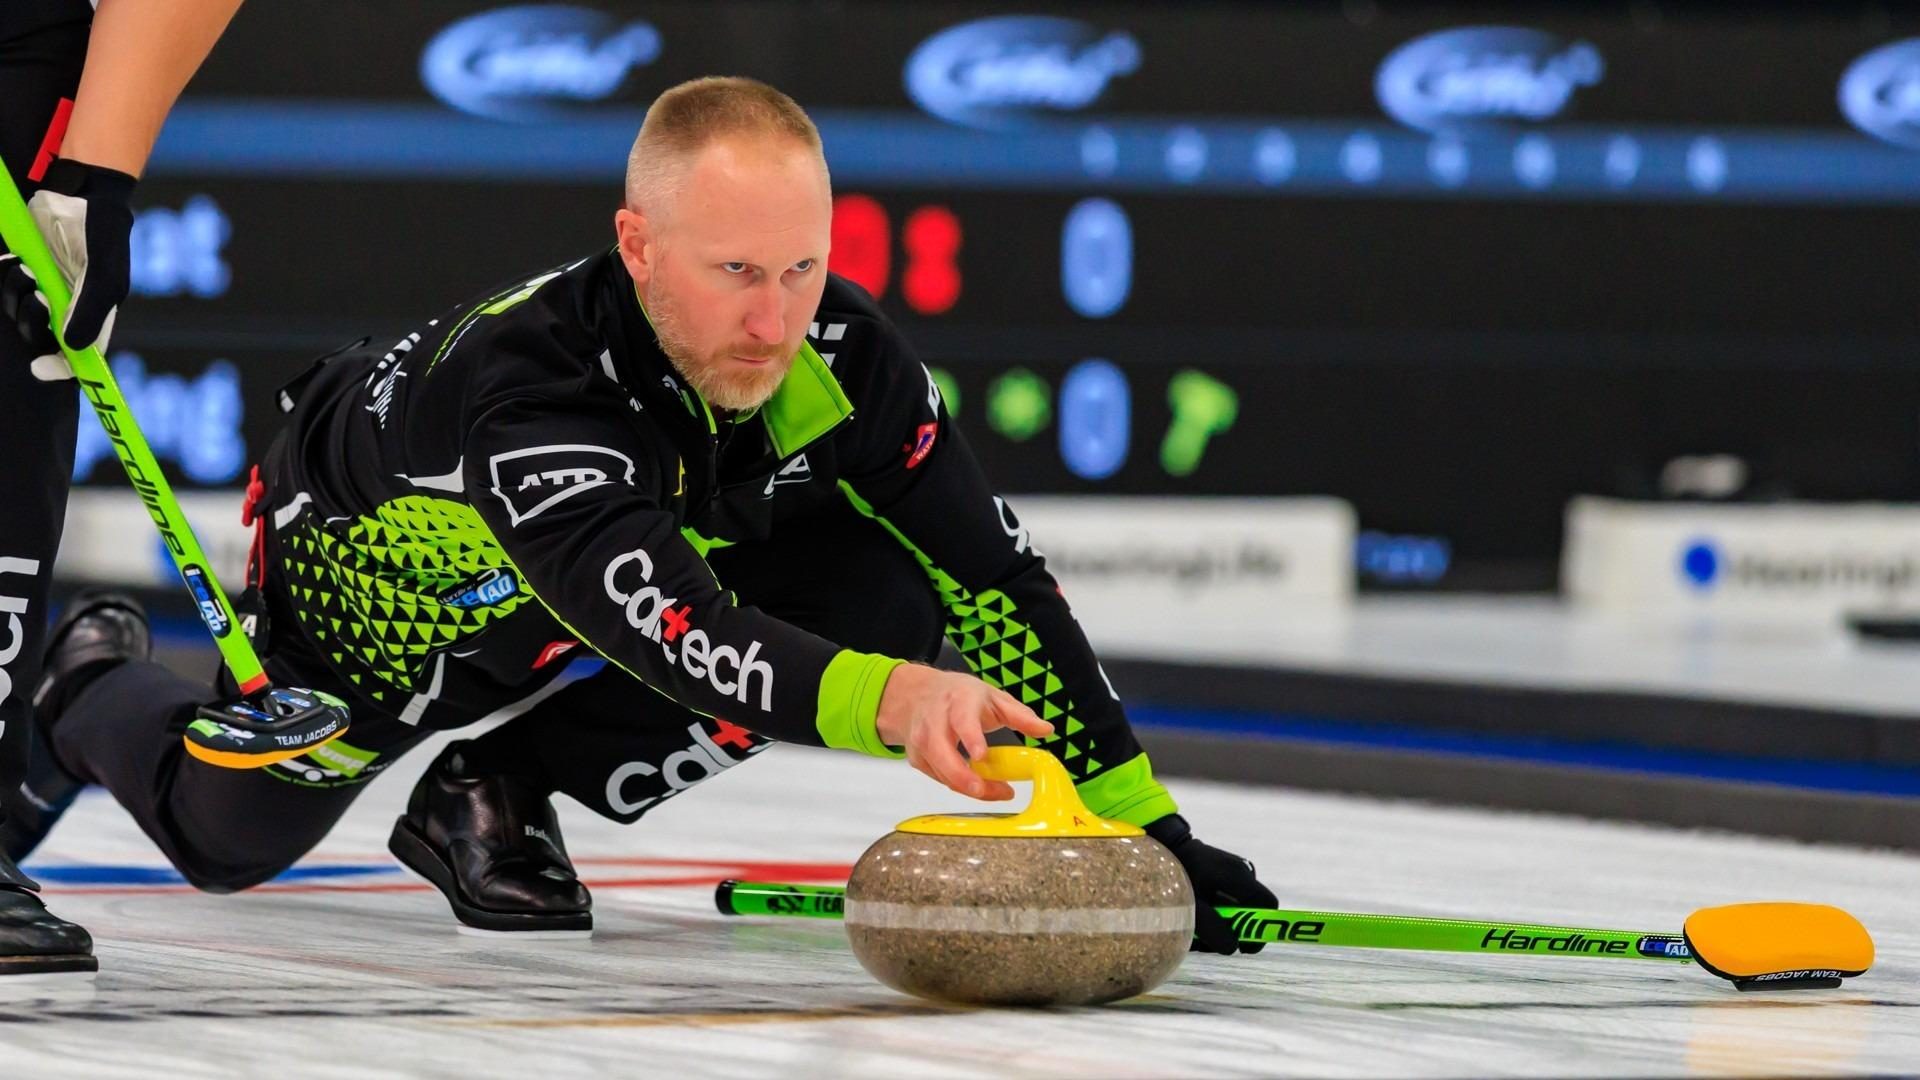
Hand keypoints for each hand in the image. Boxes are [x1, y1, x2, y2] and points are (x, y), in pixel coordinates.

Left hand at [0, 157, 136, 378]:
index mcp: (95, 312)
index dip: (63, 367)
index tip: (41, 368)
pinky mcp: (24, 267)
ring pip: (18, 310)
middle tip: (36, 298)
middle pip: (42, 336)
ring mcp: (45, 286)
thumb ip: (90, 313)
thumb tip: (72, 347)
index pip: (81, 353)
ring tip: (25, 269)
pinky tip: (17, 260)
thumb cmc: (102, 232)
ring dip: (15, 294)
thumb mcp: (103, 275)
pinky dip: (6, 276)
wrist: (81, 191)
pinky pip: (4, 286)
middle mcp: (68, 304)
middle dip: (32, 321)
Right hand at [874, 664, 1052, 799]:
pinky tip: (978, 787)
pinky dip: (959, 787)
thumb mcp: (992, 697)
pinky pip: (938, 778)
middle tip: (983, 790)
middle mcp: (935, 720)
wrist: (917, 695)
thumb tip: (1046, 730)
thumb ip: (1020, 715)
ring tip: (997, 792)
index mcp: (958, 700)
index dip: (970, 738)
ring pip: (939, 770)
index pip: (961, 719)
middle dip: (961, 775)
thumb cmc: (957, 695)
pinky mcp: (918, 759)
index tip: (980, 756)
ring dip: (966, 787)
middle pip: (941, 751)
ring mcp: (922, 741)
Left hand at [1146, 813, 1277, 954]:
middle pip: (1250, 912)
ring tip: (1193, 929)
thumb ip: (1214, 929)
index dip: (1262, 929)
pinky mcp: (1220, 877)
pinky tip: (1191, 918)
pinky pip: (1223, 903)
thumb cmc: (1175, 876)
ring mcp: (1232, 874)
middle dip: (1232, 931)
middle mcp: (1241, 873)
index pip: (1268, 904)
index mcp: (1239, 876)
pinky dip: (1211, 916)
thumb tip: (1233, 947)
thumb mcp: (1192, 907)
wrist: (1161, 846)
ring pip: (1235, 910)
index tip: (1243, 946)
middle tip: (1209, 940)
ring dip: (1218, 926)